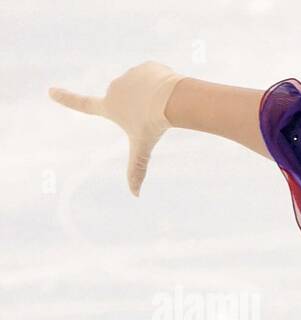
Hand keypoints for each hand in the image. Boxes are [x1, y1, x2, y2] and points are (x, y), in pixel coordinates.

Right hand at [48, 61, 185, 196]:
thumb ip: (136, 169)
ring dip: (154, 97)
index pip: (83, 105)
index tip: (51, 91)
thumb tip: (135, 195)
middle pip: (132, 101)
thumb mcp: (142, 148)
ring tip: (160, 102)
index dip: (67, 99)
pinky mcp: (146, 66)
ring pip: (147, 90)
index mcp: (109, 106)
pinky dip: (164, 86)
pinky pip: (159, 79)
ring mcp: (130, 74)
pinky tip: (167, 91)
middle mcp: (115, 87)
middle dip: (141, 107)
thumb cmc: (154, 125)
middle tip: (151, 113)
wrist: (171, 99)